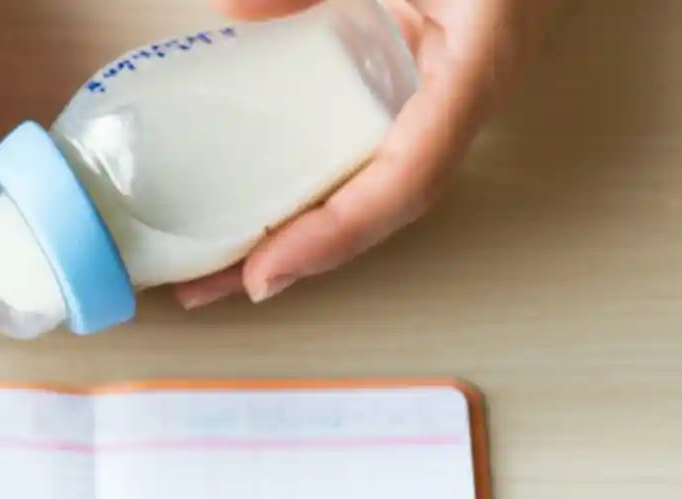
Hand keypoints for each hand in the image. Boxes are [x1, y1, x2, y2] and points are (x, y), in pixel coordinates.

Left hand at [176, 0, 562, 308]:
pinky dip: (298, 179)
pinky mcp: (407, 86)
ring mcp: (431, 102)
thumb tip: (237, 8)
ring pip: (357, 187)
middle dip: (288, 255)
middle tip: (207, 288)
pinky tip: (246, 197)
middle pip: (370, 207)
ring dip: (286, 227)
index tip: (268, 271)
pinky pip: (350, 147)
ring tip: (213, 264)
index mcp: (474, 73)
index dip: (336, 233)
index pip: (406, 179)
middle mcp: (454, 105)